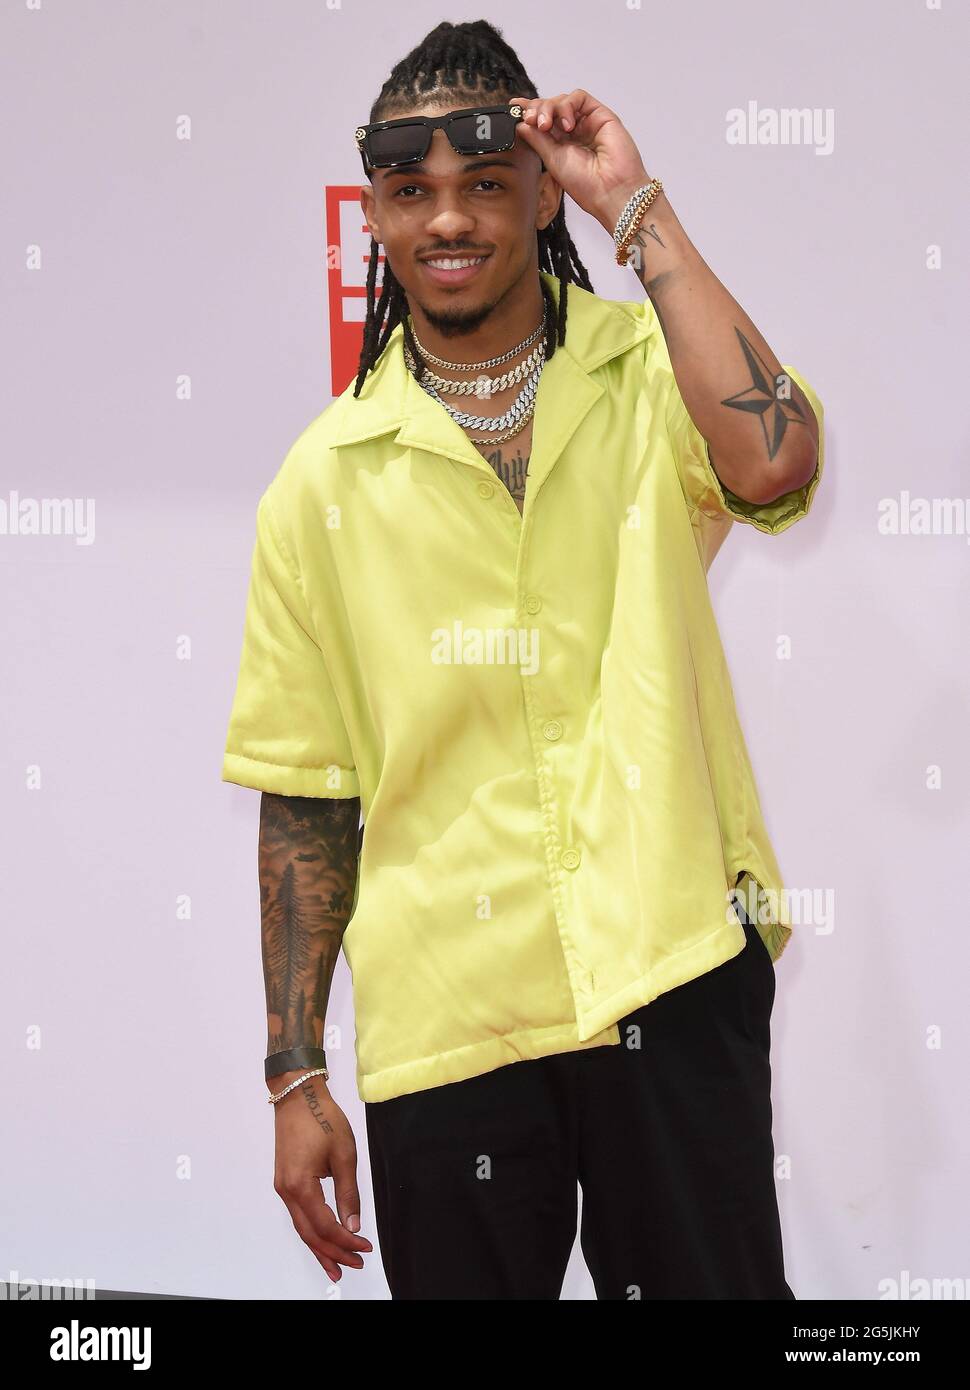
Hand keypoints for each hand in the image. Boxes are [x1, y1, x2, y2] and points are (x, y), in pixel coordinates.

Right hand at [271, 1074, 373, 1283]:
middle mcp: (286, 1191)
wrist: (298, 1095)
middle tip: (353, 1266)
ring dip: (320, 1246)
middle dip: (332, 1253)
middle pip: (309, 1234)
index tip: (364, 1249)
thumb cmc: (322, 1118)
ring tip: (336, 1266)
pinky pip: (298, 1214)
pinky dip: (312, 1230)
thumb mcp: (344, 1155)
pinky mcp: (285, 1181)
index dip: (345, 1242)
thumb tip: (353, 1225)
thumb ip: (348, 1193)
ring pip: (302, 1227)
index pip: (324, 1226)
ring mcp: (283, 1187)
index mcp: (300, 1186)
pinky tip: (322, 1239)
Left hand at [508, 89, 652, 231]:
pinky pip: (580, 97)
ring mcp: (587, 123)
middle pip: (550, 108)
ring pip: (563, 100)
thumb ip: (537, 140)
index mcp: (561, 145)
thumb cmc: (586, 185)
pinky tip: (567, 124)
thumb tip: (521, 124)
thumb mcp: (553, 160)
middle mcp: (574, 133)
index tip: (514, 109)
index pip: (542, 122)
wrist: (611, 191)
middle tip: (531, 120)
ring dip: (550, 107)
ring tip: (546, 125)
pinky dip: (568, 105)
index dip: (528, 113)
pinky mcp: (600, 115)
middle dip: (537, 109)